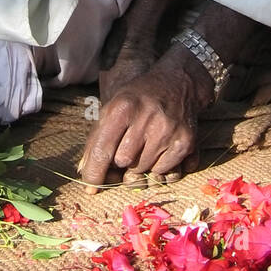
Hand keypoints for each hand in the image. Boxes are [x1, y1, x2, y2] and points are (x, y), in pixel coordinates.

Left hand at [79, 45, 211, 187]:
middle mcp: (146, 118)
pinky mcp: (185, 142)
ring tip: (146, 142)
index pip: (102, 149)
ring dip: (140, 163)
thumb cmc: (139, 98)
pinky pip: (163, 170)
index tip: (90, 187)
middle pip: (122, 161)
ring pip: (143, 169)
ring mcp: (168, 131)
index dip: (94, 173)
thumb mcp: (113, 107)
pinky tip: (161, 145)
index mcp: (122, 107)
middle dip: (121, 160)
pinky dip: (159, 164)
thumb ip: (97, 139)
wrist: (178, 83)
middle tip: (128, 145)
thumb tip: (85, 171)